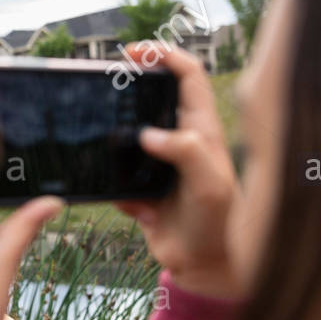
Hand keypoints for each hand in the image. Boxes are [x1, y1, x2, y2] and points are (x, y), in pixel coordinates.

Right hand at [114, 42, 240, 298]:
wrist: (206, 266)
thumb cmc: (219, 222)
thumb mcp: (209, 183)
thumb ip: (186, 151)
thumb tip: (147, 135)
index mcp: (202, 129)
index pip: (188, 75)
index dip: (162, 55)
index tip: (132, 54)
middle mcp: (181, 141)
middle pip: (153, 97)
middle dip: (129, 90)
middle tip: (104, 88)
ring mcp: (161, 164)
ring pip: (128, 136)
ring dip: (113, 141)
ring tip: (101, 145)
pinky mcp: (144, 189)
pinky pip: (118, 176)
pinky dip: (115, 187)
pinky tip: (128, 204)